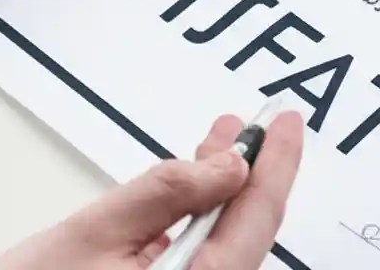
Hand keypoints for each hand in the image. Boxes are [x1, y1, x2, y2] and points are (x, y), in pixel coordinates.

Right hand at [0, 112, 304, 269]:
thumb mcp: (92, 234)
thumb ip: (164, 192)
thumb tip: (227, 163)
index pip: (258, 218)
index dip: (276, 163)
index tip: (287, 124)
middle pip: (245, 234)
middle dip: (247, 174)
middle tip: (252, 127)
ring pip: (222, 249)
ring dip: (221, 197)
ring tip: (216, 148)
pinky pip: (200, 264)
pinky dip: (199, 226)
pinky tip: (190, 197)